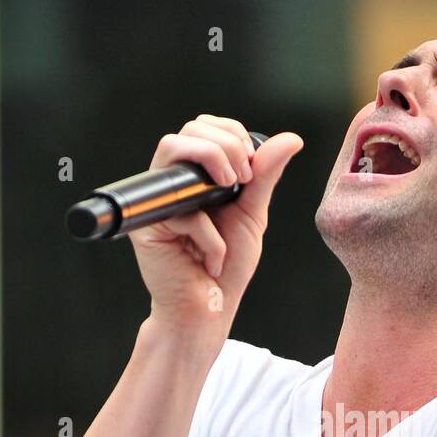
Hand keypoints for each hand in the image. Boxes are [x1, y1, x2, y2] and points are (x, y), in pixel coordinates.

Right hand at [129, 114, 302, 336]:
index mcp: (196, 176)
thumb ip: (265, 175)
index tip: (252, 167)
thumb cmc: (228, 266)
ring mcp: (157, 202)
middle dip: (226, 146)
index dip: (232, 134)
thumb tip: (290, 139)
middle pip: (189, 129)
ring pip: (173, 149)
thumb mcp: (251, 213)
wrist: (209, 309)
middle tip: (242, 180)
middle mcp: (173, 183)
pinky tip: (212, 260)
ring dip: (213, 161)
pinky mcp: (146, 226)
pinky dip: (210, 238)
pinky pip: (184, 213)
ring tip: (230, 193)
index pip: (206, 127)